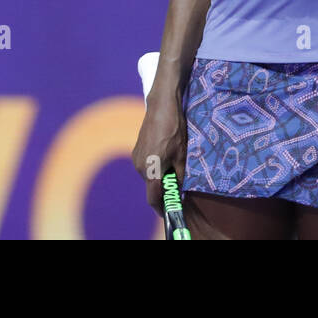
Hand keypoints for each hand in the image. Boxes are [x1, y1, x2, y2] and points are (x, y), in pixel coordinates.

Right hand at [132, 91, 186, 216]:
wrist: (161, 106)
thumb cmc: (173, 130)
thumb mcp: (181, 155)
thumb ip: (179, 176)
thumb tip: (180, 190)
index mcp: (150, 170)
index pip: (153, 197)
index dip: (160, 207)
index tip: (168, 211)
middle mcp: (139, 166)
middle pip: (151, 186)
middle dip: (163, 188)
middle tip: (177, 182)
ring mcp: (136, 157)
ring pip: (149, 174)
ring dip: (160, 175)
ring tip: (173, 162)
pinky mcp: (136, 149)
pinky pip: (146, 164)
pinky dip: (155, 165)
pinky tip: (166, 153)